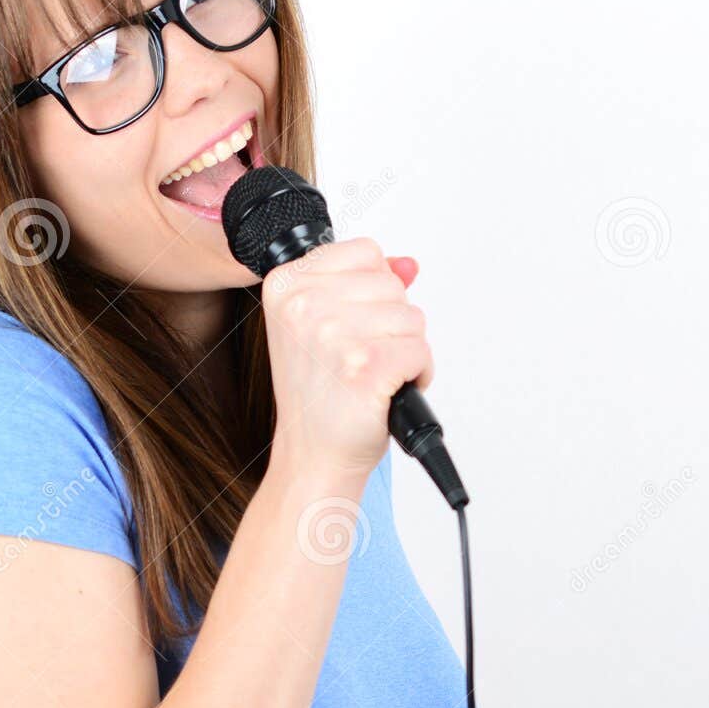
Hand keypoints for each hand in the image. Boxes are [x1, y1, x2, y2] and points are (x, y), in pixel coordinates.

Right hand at [262, 239, 431, 483]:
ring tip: (371, 375)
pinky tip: (388, 390)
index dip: (373, 292)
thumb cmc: (319, 394)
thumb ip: (366, 285)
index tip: (349, 325)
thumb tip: (409, 264)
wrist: (313, 455)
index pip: (366, 252)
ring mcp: (334, 335)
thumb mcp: (325, 324)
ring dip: (405, 350)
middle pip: (393, 285)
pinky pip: (422, 350)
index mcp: (286, 284)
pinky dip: (418, 374)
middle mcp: (304, 305)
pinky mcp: (366, 367)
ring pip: (412, 317)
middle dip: (391, 324)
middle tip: (358, 358)